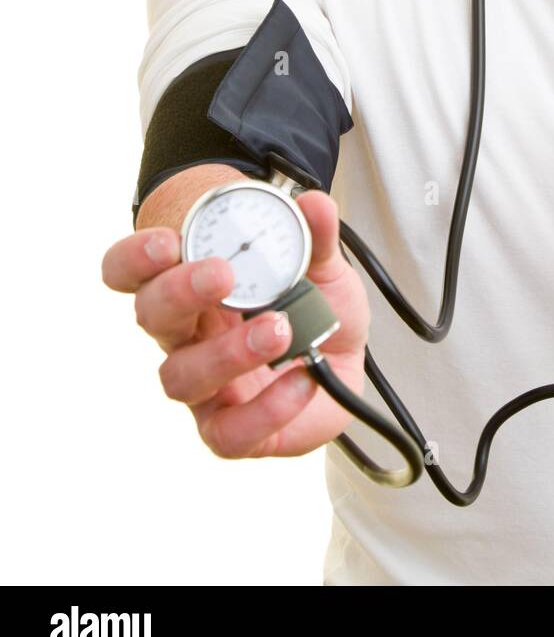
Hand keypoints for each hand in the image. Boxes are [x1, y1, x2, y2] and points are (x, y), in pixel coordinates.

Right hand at [101, 191, 370, 456]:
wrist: (338, 354)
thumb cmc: (311, 303)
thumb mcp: (323, 265)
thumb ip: (317, 237)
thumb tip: (314, 204)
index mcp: (190, 286)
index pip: (132, 271)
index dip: (135, 259)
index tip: (166, 242)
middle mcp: (185, 335)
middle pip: (151, 316)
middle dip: (179, 292)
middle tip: (221, 274)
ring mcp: (204, 385)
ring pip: (180, 377)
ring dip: (225, 353)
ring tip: (278, 328)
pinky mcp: (230, 428)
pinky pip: (228, 432)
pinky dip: (266, 410)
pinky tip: (301, 380)